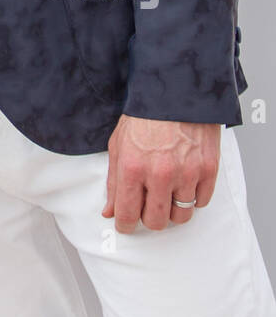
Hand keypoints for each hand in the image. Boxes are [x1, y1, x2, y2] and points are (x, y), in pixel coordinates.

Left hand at [103, 115, 220, 232]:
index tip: (126, 225)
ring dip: (173, 210)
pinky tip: (185, 182)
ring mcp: (186, 173)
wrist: (176, 92)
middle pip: (156, 222)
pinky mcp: (208, 170)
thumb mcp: (118, 144)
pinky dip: (193, 197)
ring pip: (181, 216)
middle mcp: (159, 173)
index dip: (125, 225)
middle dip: (150, 218)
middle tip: (149, 206)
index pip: (127, 214)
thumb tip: (109, 212)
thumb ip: (113, 181)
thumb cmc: (145, 117)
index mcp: (132, 167)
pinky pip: (201, 202)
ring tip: (168, 192)